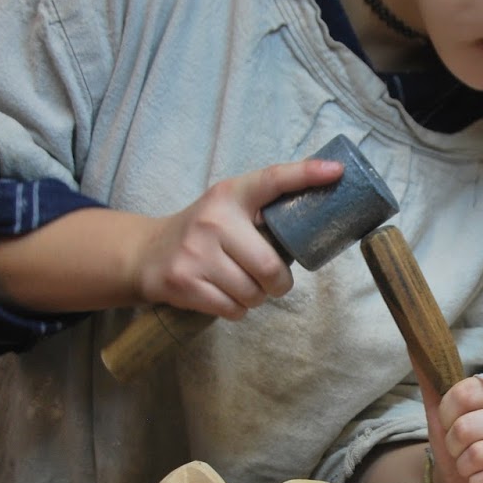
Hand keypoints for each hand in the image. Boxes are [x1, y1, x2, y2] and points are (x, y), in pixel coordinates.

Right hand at [135, 157, 342, 317]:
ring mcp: (196, 253)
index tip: (336, 172)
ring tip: (242, 285)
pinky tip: (223, 294)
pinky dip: (236, 309)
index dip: (305, 175)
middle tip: (272, 281)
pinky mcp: (185, 283)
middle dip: (278, 283)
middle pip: (270, 267)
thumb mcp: (228, 207)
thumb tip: (323, 196)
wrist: (146, 253)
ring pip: (252, 293)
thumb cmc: (203, 231)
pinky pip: (233, 309)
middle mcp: (213, 220)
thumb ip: (264, 206)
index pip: (272, 179)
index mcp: (230, 195)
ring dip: (255, 297)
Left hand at [428, 375, 482, 482]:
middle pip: (465, 427)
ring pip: (478, 454)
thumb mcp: (446, 416)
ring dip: (465, 467)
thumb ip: (433, 384)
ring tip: (475, 467)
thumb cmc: (465, 446)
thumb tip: (416, 346)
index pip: (462, 394)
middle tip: (463, 450)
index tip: (451, 425)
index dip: (446, 416)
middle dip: (454, 446)